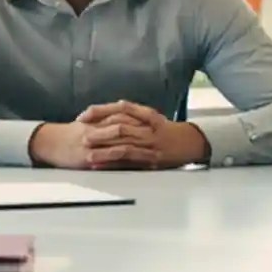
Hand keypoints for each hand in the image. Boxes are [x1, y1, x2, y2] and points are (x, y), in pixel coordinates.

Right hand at [29, 119, 161, 169]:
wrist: (48, 142)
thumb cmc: (67, 135)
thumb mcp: (86, 123)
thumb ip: (104, 121)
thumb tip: (123, 120)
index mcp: (98, 120)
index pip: (124, 117)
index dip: (141, 122)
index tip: (157, 127)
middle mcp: (98, 130)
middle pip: (127, 130)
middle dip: (145, 136)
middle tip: (162, 142)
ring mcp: (94, 145)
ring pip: (122, 145)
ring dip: (139, 151)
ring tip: (155, 157)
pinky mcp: (90, 159)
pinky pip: (112, 160)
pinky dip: (126, 163)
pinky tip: (136, 167)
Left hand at [76, 100, 209, 169]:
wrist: (190, 144)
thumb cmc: (167, 129)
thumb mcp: (152, 115)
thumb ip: (133, 112)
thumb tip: (114, 106)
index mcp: (147, 115)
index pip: (120, 109)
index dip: (100, 111)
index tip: (83, 116)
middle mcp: (148, 129)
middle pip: (119, 126)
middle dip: (99, 131)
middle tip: (81, 134)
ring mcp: (149, 145)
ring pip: (123, 145)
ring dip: (104, 149)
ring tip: (87, 152)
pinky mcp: (150, 160)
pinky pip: (129, 162)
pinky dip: (113, 164)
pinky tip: (100, 165)